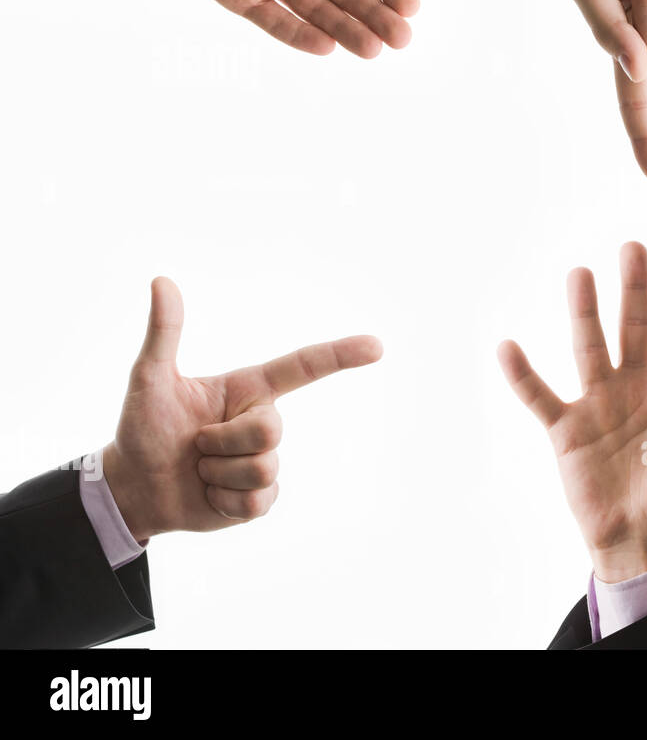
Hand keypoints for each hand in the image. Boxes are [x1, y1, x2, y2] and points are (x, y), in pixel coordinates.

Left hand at [102, 278, 382, 541]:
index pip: (303, 367)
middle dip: (222, 441)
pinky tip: (209, 496)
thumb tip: (163, 281)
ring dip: (217, 473)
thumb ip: (164, 333)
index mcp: (249, 389)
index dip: (341, 355)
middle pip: (269, 430)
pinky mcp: (260, 498)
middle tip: (195, 444)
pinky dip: (224, 502)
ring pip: (262, 468)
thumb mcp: (149, 379)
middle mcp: (262, 421)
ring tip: (198, 470)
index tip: (376, 346)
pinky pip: (258, 501)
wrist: (132, 490)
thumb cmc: (141, 430)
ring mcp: (264, 461)